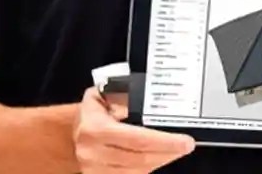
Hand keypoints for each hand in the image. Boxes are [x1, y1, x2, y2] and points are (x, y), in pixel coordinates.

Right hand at [73, 86, 194, 172]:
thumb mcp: (103, 95)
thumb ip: (122, 97)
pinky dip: (147, 169)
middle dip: (168, 152)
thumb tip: (143, 104)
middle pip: (141, 158)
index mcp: (94, 128)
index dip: (164, 142)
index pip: (137, 139)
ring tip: (173, 151)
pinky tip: (157, 158)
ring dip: (160, 161)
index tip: (184, 141)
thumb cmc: (94, 112)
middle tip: (185, 146)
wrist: (75, 130)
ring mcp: (94, 169)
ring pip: (138, 171)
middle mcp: (92, 152)